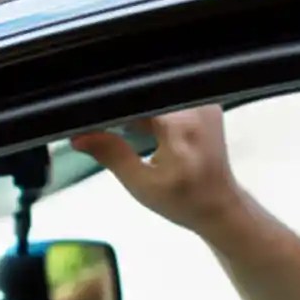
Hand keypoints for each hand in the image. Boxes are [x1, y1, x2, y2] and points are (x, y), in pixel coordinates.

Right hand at [70, 105, 246, 233]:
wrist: (220, 206)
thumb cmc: (183, 201)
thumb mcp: (141, 184)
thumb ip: (111, 154)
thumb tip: (78, 136)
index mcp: (180, 124)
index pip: (134, 99)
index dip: (109, 106)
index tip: (89, 120)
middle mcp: (195, 105)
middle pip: (145, 93)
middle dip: (121, 107)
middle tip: (101, 127)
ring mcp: (203, 103)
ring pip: (156, 94)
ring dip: (137, 109)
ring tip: (122, 130)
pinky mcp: (204, 105)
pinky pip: (169, 98)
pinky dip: (152, 110)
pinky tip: (141, 128)